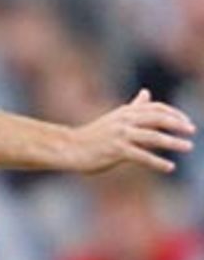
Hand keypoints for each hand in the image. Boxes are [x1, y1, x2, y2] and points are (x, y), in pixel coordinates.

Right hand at [71, 89, 194, 174]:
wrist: (68, 148)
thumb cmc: (91, 135)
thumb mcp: (114, 117)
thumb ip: (133, 107)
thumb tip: (146, 93)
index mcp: (126, 112)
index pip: (157, 109)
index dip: (174, 114)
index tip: (186, 122)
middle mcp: (125, 121)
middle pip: (159, 119)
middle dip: (178, 124)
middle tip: (192, 131)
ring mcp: (121, 136)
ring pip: (154, 137)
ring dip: (173, 142)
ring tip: (187, 147)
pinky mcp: (116, 151)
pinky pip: (142, 156)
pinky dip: (157, 162)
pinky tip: (169, 167)